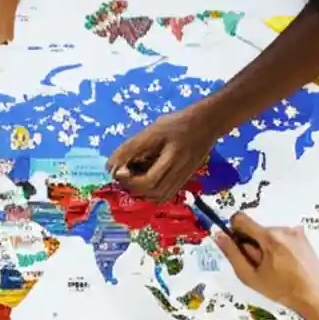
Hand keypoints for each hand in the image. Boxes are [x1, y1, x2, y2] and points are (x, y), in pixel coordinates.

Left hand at [107, 108, 222, 202]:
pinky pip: (166, 193)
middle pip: (154, 192)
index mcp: (173, 158)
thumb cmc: (178, 123)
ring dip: (141, 191)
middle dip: (133, 187)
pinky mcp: (184, 179)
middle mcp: (179, 172)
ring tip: (132, 177)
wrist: (208, 123)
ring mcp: (183, 178)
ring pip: (160, 196)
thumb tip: (110, 166)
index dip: (130, 180)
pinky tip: (144, 180)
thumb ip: (132, 148)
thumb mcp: (153, 130)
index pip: (149, 181)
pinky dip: (151, 191)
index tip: (118, 170)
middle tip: (122, 174)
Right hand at [213, 212, 318, 310]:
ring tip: (275, 269)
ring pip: (268, 234)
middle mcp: (283, 228)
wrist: (317, 295)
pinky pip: (281, 237)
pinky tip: (286, 265)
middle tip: (260, 267)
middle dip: (253, 244)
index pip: (240, 219)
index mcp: (269, 236)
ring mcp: (295, 231)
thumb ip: (233, 254)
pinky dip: (278, 248)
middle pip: (255, 229)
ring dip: (266, 247)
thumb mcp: (251, 276)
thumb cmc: (283, 289)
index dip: (234, 232)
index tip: (239, 248)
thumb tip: (219, 236)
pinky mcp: (303, 236)